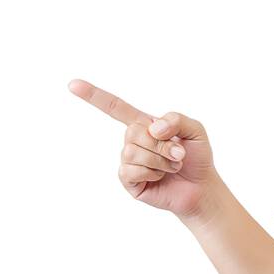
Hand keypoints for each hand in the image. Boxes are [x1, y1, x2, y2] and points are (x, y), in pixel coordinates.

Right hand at [67, 78, 220, 221]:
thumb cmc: (197, 158)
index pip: (115, 107)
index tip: (72, 84)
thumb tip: (153, 128)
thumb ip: (176, 119)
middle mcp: (132, 141)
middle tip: (178, 155)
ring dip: (159, 160)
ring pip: (131, 152)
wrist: (201, 188)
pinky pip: (130, 170)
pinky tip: (159, 177)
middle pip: (133, 132)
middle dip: (161, 145)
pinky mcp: (129, 180)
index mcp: (144, 124)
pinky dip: (151, 173)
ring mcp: (128, 161)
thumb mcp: (195, 130)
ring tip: (172, 166)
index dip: (94, 96)